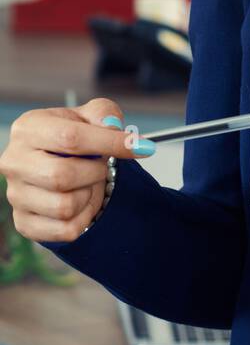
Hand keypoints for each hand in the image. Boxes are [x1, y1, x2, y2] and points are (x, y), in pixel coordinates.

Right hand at [0, 98, 149, 243]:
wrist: (58, 163)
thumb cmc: (73, 137)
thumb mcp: (90, 116)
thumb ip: (104, 114)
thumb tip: (113, 128)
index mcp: (28, 129)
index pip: (70, 138)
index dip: (109, 143)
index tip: (140, 147)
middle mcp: (14, 162)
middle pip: (62, 175)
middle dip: (94, 172)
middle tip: (102, 165)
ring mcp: (16, 195)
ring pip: (64, 206)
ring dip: (89, 195)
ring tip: (87, 182)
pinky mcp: (25, 223)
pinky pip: (66, 229)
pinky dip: (84, 217)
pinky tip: (82, 201)